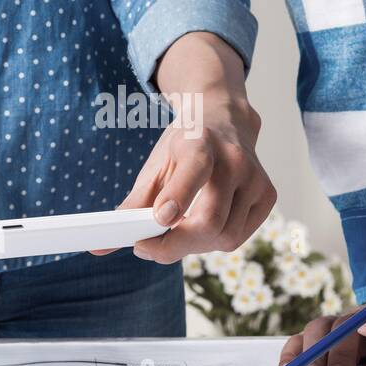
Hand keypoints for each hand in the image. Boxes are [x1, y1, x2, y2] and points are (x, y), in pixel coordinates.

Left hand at [107, 33, 275, 262]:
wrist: (223, 118)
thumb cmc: (183, 145)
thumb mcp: (154, 165)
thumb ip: (131, 206)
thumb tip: (99, 248)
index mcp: (201, 142)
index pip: (194, 170)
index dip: (178, 197)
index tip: (158, 220)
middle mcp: (234, 159)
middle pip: (209, 221)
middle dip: (174, 245)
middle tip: (147, 247)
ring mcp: (256, 178)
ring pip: (224, 237)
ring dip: (192, 246)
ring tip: (174, 234)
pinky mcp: (267, 195)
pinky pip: (237, 237)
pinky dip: (213, 242)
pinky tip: (199, 229)